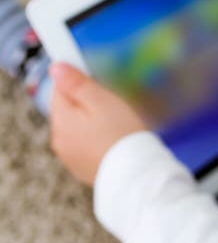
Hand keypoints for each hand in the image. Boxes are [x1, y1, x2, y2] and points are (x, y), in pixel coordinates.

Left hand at [49, 63, 146, 185]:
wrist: (135, 174)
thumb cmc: (121, 134)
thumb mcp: (102, 100)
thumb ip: (77, 83)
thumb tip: (56, 68)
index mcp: (61, 120)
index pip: (59, 89)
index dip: (79, 81)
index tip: (97, 81)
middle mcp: (59, 140)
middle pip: (68, 110)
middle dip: (86, 104)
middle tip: (113, 104)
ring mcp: (70, 157)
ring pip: (77, 128)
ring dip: (91, 122)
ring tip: (117, 124)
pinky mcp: (82, 169)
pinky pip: (85, 146)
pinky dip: (96, 140)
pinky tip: (113, 140)